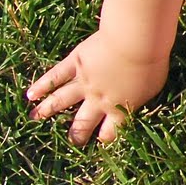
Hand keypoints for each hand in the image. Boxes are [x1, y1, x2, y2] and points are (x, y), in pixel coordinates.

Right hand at [26, 30, 170, 144]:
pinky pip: (56, 76)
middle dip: (77, 133)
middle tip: (71, 141)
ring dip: (48, 110)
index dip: (104, 137)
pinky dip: (42, 85)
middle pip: (84, 121)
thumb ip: (142, 98)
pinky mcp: (76, 63)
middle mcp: (98, 100)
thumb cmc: (152, 63)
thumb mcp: (154, 87)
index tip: (99, 141)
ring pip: (62, 100)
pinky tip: (31, 94)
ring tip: (35, 118)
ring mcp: (84, 82)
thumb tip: (137, 101)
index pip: (109, 131)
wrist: (135, 43)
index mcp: (119, 108)